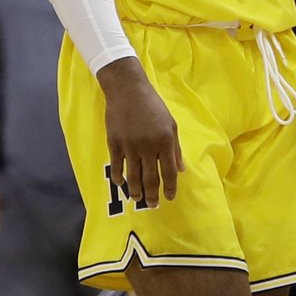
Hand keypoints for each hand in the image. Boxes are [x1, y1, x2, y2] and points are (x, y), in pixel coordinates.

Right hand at [95, 58, 181, 208]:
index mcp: (165, 141)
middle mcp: (149, 146)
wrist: (128, 90)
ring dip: (136, 190)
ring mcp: (130, 145)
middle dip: (152, 194)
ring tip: (137, 199)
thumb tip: (181, 169)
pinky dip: (119, 177)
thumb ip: (176, 148)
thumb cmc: (153, 105)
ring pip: (133, 175)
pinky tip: (121, 184)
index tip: (169, 198)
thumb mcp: (171, 124)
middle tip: (152, 205)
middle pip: (151, 177)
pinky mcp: (115, 142)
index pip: (169, 172)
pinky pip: (117, 165)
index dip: (170, 187)